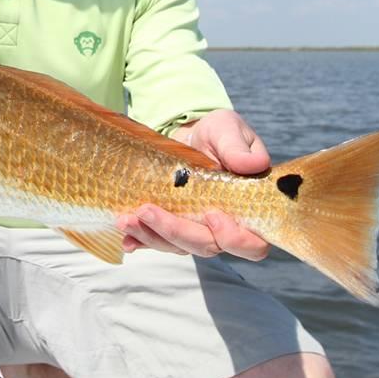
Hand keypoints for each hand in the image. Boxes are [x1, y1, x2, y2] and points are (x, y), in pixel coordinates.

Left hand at [116, 109, 271, 260]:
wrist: (193, 133)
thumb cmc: (219, 133)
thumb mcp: (229, 131)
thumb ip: (238, 148)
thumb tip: (252, 164)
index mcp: (249, 210)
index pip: (251, 244)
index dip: (233, 237)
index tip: (212, 215)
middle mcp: (224, 227)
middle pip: (206, 246)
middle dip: (175, 232)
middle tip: (147, 210)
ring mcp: (197, 230)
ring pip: (178, 247)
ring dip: (151, 236)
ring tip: (125, 219)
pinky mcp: (174, 226)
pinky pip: (158, 242)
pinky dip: (141, 241)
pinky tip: (126, 238)